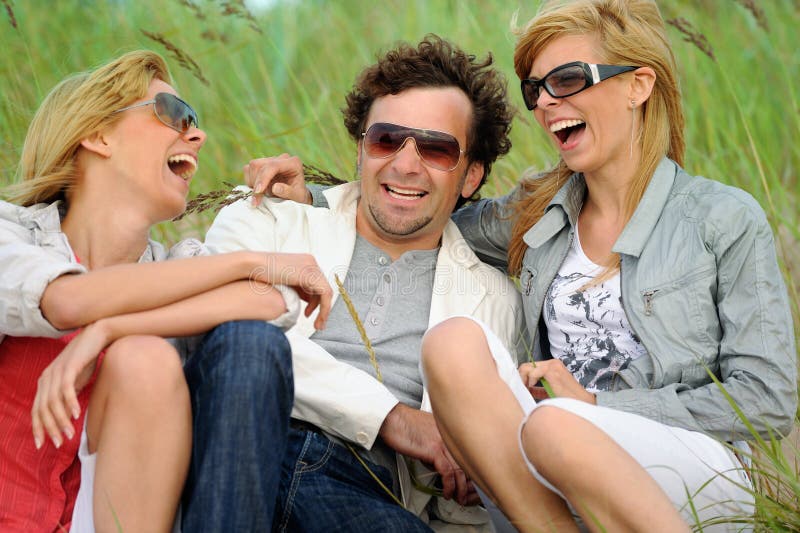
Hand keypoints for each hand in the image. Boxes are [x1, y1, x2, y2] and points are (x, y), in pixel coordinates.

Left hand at [31, 322, 110, 449]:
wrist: (96, 335)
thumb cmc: (87, 359)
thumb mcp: (75, 380)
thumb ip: (68, 395)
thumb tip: (68, 414)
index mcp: (45, 382)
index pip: (36, 410)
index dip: (38, 428)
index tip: (43, 445)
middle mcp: (46, 378)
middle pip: (43, 409)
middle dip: (50, 429)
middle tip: (60, 443)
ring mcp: (56, 372)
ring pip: (53, 403)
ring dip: (61, 420)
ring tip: (70, 434)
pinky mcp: (69, 367)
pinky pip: (66, 390)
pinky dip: (70, 404)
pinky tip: (76, 415)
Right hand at [243, 154, 310, 206]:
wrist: (295, 196)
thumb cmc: (298, 196)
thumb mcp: (297, 197)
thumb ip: (288, 192)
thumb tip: (275, 187)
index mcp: (293, 163)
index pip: (273, 166)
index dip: (263, 178)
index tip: (258, 191)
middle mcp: (281, 158)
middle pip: (260, 165)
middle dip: (256, 183)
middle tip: (257, 201)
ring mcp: (271, 160)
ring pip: (253, 166)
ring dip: (253, 182)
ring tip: (261, 195)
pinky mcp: (262, 164)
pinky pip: (248, 169)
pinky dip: (250, 181)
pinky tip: (259, 190)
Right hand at [250, 253, 331, 329]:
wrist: (251, 266)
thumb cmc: (259, 275)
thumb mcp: (283, 283)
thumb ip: (296, 289)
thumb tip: (305, 299)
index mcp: (304, 262)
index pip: (316, 284)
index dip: (314, 301)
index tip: (307, 314)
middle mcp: (310, 262)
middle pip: (322, 288)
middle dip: (320, 307)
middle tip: (317, 323)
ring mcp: (311, 266)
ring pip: (326, 292)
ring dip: (324, 310)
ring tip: (317, 324)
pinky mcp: (310, 274)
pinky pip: (325, 293)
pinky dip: (323, 308)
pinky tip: (316, 318)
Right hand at [379, 404, 478, 505]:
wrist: (392, 418)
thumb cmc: (405, 425)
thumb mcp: (428, 433)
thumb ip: (438, 446)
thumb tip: (440, 465)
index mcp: (450, 432)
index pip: (467, 454)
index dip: (470, 473)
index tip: (468, 484)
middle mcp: (450, 436)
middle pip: (468, 464)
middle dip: (469, 484)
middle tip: (466, 495)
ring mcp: (443, 442)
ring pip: (460, 470)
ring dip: (461, 489)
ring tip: (458, 498)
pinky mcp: (434, 450)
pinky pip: (447, 472)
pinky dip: (449, 486)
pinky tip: (447, 492)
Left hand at [518, 359, 595, 403]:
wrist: (581, 402)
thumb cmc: (568, 398)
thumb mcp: (550, 391)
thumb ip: (539, 388)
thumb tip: (527, 389)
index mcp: (553, 365)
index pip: (531, 366)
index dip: (523, 377)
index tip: (523, 388)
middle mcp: (552, 362)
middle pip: (527, 366)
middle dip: (521, 378)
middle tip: (522, 389)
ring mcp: (552, 365)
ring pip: (527, 367)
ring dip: (523, 379)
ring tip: (526, 389)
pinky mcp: (552, 371)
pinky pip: (532, 372)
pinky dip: (530, 380)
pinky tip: (533, 388)